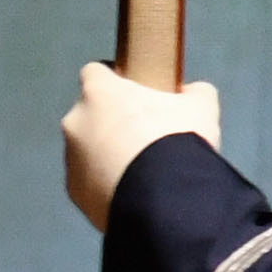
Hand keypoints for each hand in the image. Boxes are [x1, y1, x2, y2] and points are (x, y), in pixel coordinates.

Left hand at [61, 65, 224, 227]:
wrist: (164, 200)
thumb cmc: (176, 140)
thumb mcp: (200, 107)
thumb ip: (192, 92)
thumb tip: (190, 93)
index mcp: (98, 92)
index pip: (96, 71)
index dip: (116, 80)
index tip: (136, 92)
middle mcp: (76, 122)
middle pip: (90, 114)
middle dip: (111, 122)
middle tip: (144, 136)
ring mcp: (71, 159)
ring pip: (86, 150)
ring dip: (106, 155)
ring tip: (140, 171)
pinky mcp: (75, 192)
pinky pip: (89, 182)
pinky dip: (105, 185)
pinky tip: (132, 192)